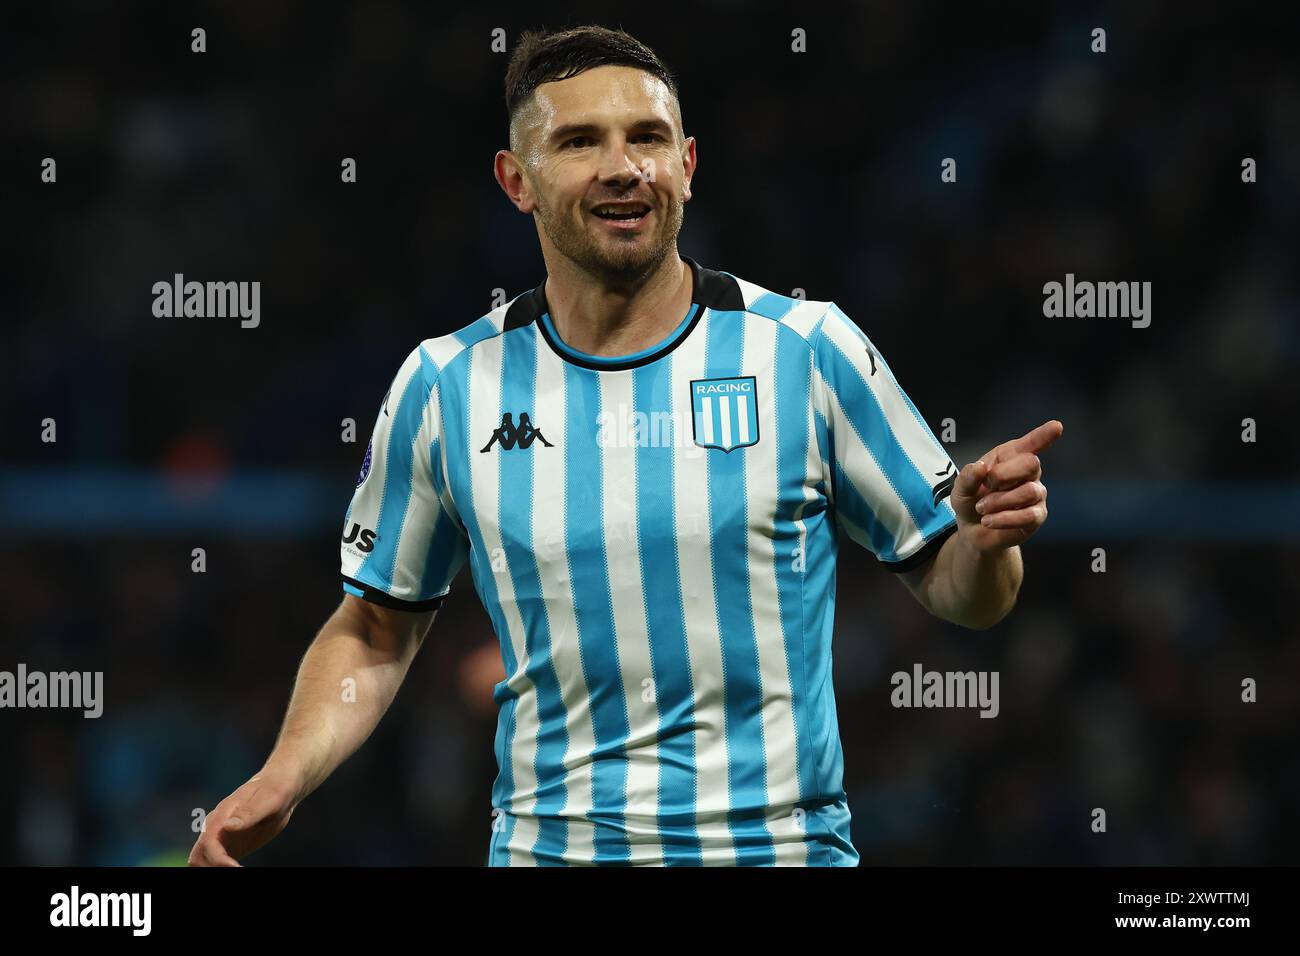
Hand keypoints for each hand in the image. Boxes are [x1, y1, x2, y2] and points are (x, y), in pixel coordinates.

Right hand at [188, 763, 302, 866]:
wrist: (280, 785)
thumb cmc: (275, 788)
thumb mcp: (269, 798)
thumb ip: (249, 813)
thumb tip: (228, 826)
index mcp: (223, 814)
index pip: (209, 843)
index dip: (219, 860)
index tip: (237, 868)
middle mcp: (216, 826)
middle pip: (198, 856)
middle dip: (211, 868)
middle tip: (238, 869)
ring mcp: (221, 837)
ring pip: (203, 861)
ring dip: (214, 869)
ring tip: (239, 868)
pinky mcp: (229, 846)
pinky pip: (217, 863)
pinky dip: (222, 869)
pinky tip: (240, 869)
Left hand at [949, 420, 1062, 552]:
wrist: (972, 530)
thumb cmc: (971, 501)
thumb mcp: (961, 489)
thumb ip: (967, 477)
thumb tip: (980, 467)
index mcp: (1009, 457)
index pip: (1030, 444)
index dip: (1043, 435)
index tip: (1056, 426)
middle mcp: (1028, 472)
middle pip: (1031, 463)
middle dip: (1004, 475)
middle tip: (987, 486)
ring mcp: (1036, 494)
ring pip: (1028, 491)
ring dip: (999, 501)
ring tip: (982, 509)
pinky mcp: (1037, 516)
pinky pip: (1028, 515)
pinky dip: (1004, 519)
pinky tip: (988, 521)